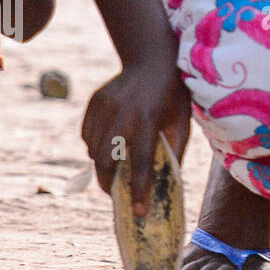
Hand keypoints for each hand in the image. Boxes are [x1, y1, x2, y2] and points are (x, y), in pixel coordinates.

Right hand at [82, 58, 189, 215]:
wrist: (152, 56)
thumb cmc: (173, 92)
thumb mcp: (182, 120)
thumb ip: (175, 149)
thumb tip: (167, 181)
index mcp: (148, 121)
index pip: (141, 165)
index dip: (140, 191)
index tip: (138, 212)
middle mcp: (122, 116)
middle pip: (105, 163)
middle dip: (108, 184)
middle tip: (115, 193)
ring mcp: (104, 108)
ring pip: (93, 150)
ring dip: (102, 165)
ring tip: (114, 168)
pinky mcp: (93, 104)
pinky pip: (87, 136)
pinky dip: (95, 146)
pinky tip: (109, 143)